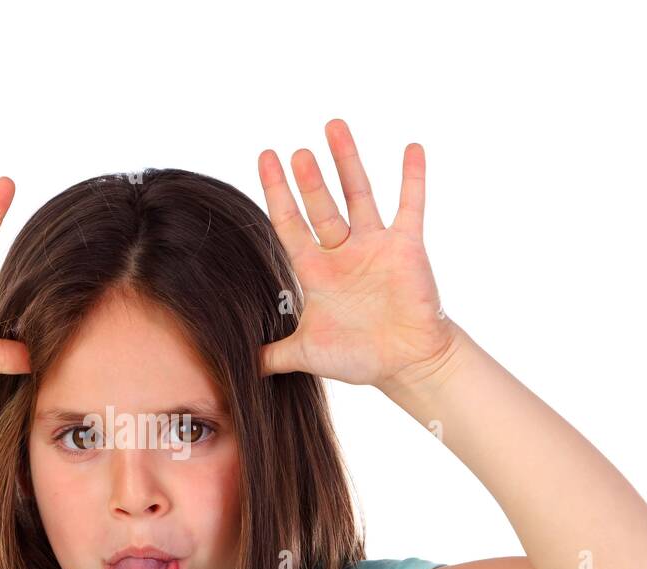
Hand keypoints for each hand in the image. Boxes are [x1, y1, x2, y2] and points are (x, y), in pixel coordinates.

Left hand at [257, 120, 458, 389]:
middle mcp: (342, 252)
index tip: (265, 159)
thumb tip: (234, 363)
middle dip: (308, 179)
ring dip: (347, 162)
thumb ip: (271, 355)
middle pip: (320, 206)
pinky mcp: (407, 247)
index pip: (290, 224)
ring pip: (358, 195)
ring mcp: (375, 246)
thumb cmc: (359, 356)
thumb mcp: (305, 353)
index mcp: (316, 271)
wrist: (406, 362)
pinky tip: (412, 148)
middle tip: (295, 151)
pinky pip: (410, 206)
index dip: (277, 194)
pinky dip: (412, 178)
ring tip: (333, 127)